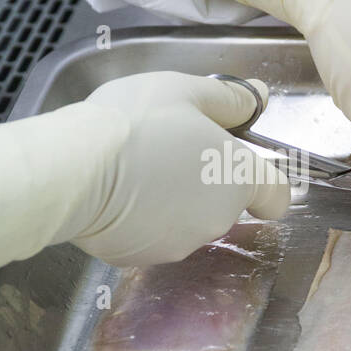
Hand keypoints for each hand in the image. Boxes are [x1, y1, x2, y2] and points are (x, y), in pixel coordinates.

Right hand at [0, 72, 288, 275]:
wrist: (74, 172)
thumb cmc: (136, 123)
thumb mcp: (185, 91)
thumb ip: (229, 98)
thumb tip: (261, 96)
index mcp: (237, 179)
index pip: (277, 196)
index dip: (265, 182)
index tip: (242, 167)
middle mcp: (217, 221)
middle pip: (224, 204)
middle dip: (204, 183)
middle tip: (168, 149)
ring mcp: (178, 246)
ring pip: (185, 221)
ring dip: (170, 201)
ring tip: (134, 169)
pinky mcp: (139, 259)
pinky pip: (149, 236)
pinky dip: (139, 220)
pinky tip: (113, 194)